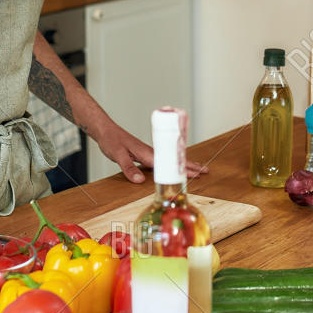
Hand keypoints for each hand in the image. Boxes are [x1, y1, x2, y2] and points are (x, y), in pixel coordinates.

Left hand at [91, 123, 207, 183]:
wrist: (106, 131)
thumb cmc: (111, 141)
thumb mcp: (118, 155)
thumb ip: (128, 168)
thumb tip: (139, 181)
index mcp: (147, 153)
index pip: (169, 163)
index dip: (183, 169)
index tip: (197, 173)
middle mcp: (151, 152)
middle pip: (174, 160)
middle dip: (190, 165)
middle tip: (206, 171)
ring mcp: (149, 152)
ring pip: (170, 160)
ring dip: (183, 164)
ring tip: (196, 169)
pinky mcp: (144, 154)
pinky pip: (163, 160)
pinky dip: (172, 164)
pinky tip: (174, 167)